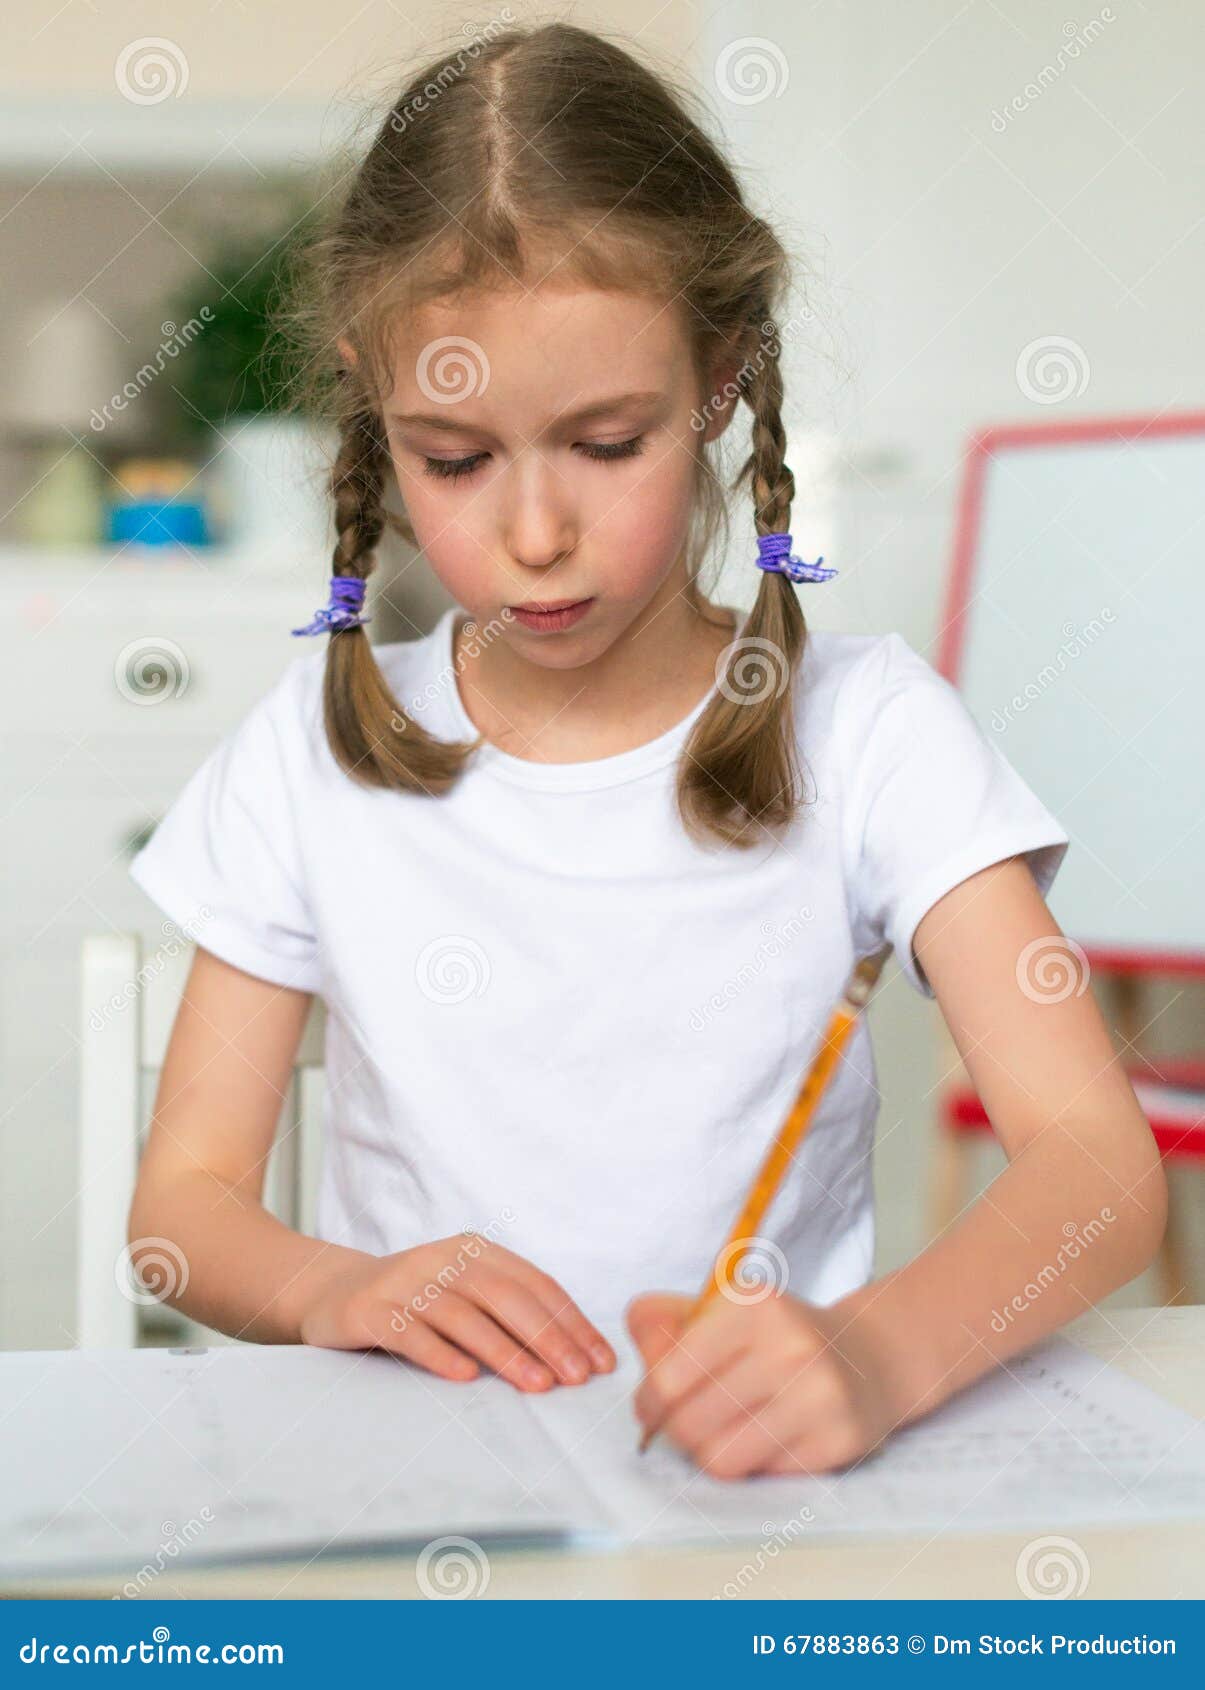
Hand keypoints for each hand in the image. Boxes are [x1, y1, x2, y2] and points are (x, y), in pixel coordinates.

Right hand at [300, 1235, 615, 1390]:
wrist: (333, 1293)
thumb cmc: (416, 1302)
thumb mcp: (464, 1294)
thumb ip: (508, 1313)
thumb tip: (573, 1354)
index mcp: (477, 1250)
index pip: (535, 1284)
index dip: (571, 1321)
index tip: (600, 1361)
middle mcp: (444, 1259)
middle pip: (506, 1296)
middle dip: (549, 1338)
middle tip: (577, 1377)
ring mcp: (405, 1282)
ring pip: (464, 1315)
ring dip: (505, 1351)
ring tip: (537, 1384)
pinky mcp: (371, 1310)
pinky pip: (411, 1332)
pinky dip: (440, 1354)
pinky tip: (465, 1377)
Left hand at [627, 1288, 899, 1478]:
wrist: (868, 1358)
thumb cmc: (778, 1336)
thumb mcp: (725, 1309)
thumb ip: (667, 1320)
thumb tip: (635, 1336)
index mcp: (752, 1306)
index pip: (671, 1376)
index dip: (649, 1401)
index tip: (649, 1408)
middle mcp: (789, 1347)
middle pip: (690, 1424)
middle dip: (675, 1433)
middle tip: (682, 1426)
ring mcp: (818, 1396)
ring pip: (722, 1460)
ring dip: (710, 1453)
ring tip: (721, 1433)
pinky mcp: (838, 1440)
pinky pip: (763, 1475)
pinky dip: (753, 1464)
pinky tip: (766, 1437)